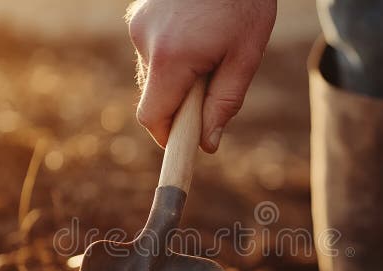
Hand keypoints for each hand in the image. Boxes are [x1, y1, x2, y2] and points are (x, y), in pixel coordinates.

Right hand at [127, 0, 275, 151]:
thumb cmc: (244, 2)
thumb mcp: (245, 56)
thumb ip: (224, 102)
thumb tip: (207, 143)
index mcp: (171, 58)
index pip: (152, 117)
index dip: (168, 136)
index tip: (185, 143)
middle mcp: (145, 42)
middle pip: (153, 98)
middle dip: (178, 105)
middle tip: (212, 88)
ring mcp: (137, 26)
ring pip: (152, 76)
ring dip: (175, 80)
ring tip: (208, 53)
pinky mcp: (137, 16)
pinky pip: (150, 53)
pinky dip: (170, 59)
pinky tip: (195, 36)